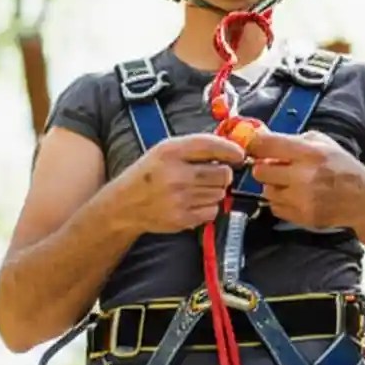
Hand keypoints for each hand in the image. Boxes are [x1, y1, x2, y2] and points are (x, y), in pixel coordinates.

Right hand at [115, 133, 246, 234]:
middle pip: (223, 174)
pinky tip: (193, 202)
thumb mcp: (165, 151)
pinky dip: (209, 207)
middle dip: (223, 173)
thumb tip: (230, 148)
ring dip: (215, 190)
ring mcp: (180, 199)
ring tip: (197, 188)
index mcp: (171, 152)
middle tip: (214, 174)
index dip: (230, 150)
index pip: (211, 146)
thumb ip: (194, 148)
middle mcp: (176, 175)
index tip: (239, 155)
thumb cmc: (149, 174)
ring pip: (220, 193)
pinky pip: (213, 211)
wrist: (125, 204)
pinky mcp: (183, 218)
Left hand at [247, 130, 364, 229]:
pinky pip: (275, 208)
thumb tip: (264, 138)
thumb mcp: (323, 142)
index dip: (254, 145)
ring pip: (266, 191)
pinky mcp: (302, 217)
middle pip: (260, 172)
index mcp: (310, 152)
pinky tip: (295, 197)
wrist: (363, 199)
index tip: (253, 147)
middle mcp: (304, 176)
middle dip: (264, 169)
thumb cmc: (342, 166)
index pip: (266, 145)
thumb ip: (293, 140)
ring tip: (289, 184)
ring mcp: (302, 199)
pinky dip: (281, 202)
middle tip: (273, 168)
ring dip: (273, 187)